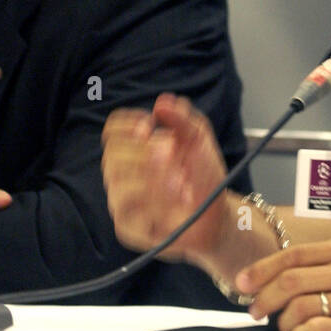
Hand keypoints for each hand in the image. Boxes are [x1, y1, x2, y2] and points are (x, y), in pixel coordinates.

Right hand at [101, 93, 231, 263]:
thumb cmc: (204, 178)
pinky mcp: (128, 228)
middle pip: (112, 154)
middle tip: (171, 155)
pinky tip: (176, 203)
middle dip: (143, 152)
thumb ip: (183, 118)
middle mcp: (123, 175)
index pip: (112, 131)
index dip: (127, 125)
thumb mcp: (200, 141)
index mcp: (135, 150)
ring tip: (181, 183)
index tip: (149, 126)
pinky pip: (128, 213)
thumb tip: (163, 102)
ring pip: (118, 183)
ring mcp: (123, 202)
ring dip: (153, 179)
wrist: (218, 216)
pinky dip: (156, 205)